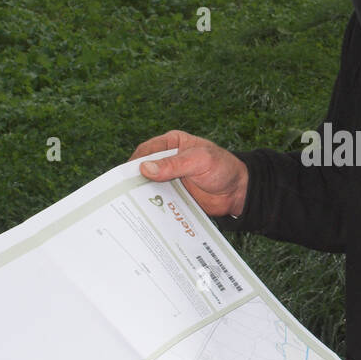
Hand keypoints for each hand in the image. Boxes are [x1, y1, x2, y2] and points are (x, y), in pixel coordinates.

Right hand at [129, 129, 248, 217]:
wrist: (239, 192)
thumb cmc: (223, 168)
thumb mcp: (199, 161)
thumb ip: (174, 164)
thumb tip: (145, 168)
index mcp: (172, 143)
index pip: (147, 150)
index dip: (134, 162)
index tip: (123, 176)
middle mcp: (168, 160)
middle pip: (144, 170)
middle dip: (134, 181)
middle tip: (121, 195)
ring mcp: (170, 179)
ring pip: (149, 186)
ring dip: (142, 196)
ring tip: (128, 208)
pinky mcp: (174, 196)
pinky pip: (160, 201)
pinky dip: (153, 207)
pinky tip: (144, 216)